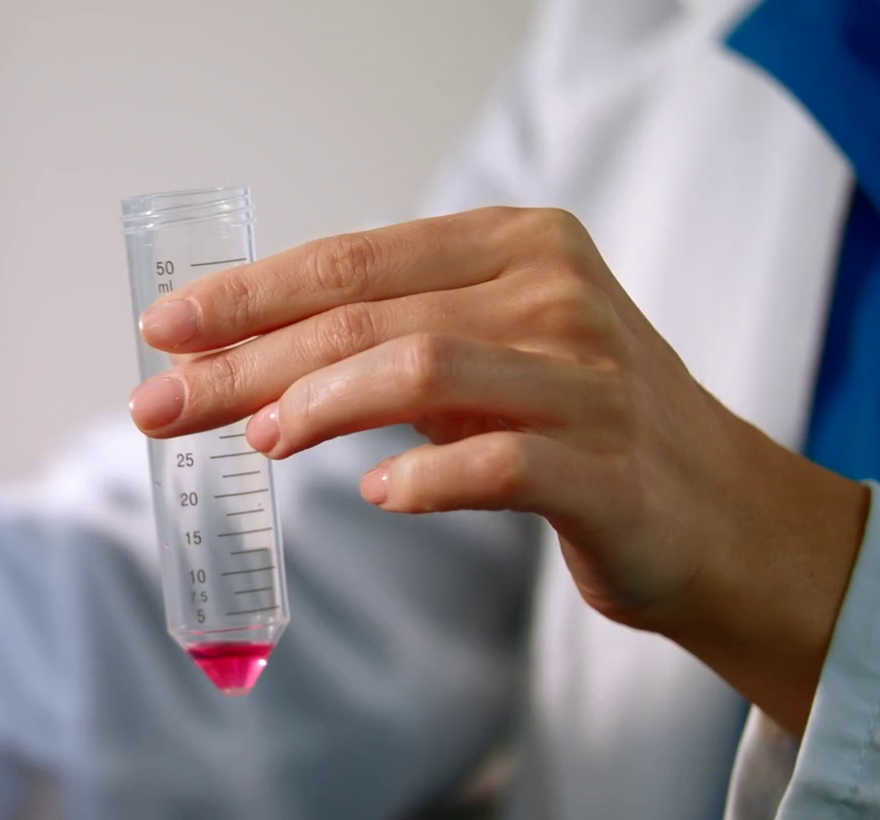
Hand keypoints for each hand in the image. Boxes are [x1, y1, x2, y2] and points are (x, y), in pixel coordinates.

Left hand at [129, 207, 868, 729]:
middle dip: (246, 360)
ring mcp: (587, 378)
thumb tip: (230, 367)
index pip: (352, 258)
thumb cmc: (574, 426)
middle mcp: (553, 294)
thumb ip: (380, 343)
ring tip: (258, 441)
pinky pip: (500, 462)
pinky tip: (376, 497)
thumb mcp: (482, 357)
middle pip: (366, 313)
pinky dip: (426, 477)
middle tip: (161, 406)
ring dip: (319, 403)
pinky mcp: (609, 468)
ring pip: (423, 366)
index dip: (248, 294)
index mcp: (513, 245)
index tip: (165, 330)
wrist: (717, 513)